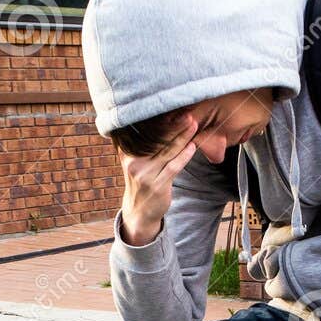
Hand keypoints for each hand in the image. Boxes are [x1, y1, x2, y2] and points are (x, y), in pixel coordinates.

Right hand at [118, 113, 198, 245]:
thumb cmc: (141, 181)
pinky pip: (174, 167)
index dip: (160, 121)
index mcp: (127, 154)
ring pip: (167, 151)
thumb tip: (147, 120)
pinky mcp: (158, 185)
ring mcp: (145, 175)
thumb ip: (136, 144)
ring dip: (182, 137)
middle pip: (157, 140)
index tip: (173, 108)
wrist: (139, 211)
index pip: (145, 133)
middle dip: (174, 125)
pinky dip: (184, 155)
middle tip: (187, 112)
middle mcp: (134, 163)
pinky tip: (192, 146)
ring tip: (193, 125)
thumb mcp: (132, 162)